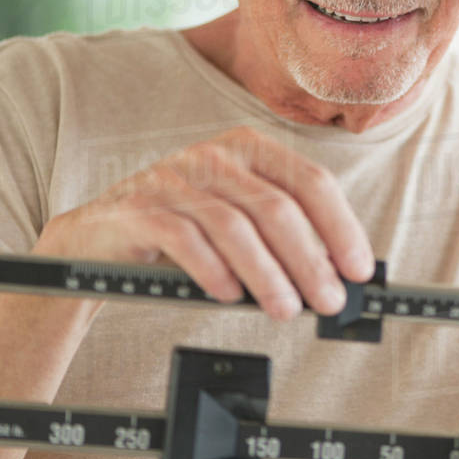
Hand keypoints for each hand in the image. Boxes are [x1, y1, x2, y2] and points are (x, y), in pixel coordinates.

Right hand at [35, 126, 373, 319]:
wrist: (97, 239)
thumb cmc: (184, 232)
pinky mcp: (141, 208)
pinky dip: (215, 270)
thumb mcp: (240, 222)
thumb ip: (283, 237)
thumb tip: (337, 275)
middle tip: (329, 300)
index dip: (341, 227)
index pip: (310, 182)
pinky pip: (187, 239)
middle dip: (311, 259)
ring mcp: (175, 177)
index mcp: (249, 148)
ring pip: (237, 226)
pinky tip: (231, 296)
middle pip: (278, 208)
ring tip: (286, 310)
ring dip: (268, 274)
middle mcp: (215, 154)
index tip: (360, 269)